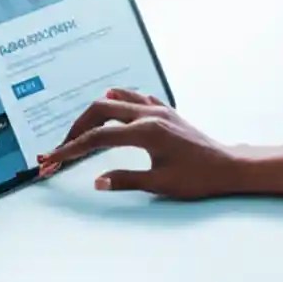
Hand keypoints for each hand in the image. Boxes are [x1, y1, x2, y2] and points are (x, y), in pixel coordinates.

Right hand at [38, 88, 242, 199]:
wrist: (228, 166)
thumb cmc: (199, 177)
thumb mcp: (160, 184)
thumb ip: (125, 180)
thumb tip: (97, 181)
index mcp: (147, 132)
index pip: (98, 137)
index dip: (72, 148)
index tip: (54, 158)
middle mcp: (150, 114)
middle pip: (100, 110)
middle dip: (77, 127)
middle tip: (63, 146)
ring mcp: (158, 109)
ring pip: (116, 99)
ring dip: (94, 112)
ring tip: (81, 130)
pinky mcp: (165, 111)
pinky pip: (134, 98)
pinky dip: (116, 102)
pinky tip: (111, 111)